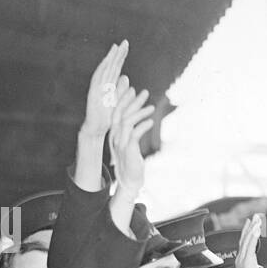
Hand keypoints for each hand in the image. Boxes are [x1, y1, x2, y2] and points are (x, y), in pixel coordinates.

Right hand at [81, 41, 128, 138]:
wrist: (96, 129)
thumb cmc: (106, 117)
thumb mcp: (117, 101)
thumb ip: (120, 89)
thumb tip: (126, 77)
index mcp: (108, 85)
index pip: (116, 68)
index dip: (121, 57)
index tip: (126, 46)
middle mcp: (102, 84)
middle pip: (111, 66)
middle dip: (118, 54)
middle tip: (125, 42)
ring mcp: (97, 88)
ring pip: (105, 70)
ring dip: (110, 58)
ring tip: (117, 47)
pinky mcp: (93, 94)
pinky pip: (98, 79)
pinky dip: (103, 70)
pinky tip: (108, 61)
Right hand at [107, 81, 154, 198]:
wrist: (129, 179)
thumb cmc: (132, 160)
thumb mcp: (130, 142)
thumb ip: (132, 129)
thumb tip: (136, 116)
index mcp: (114, 132)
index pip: (116, 111)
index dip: (122, 99)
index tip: (131, 88)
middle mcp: (115, 135)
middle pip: (120, 112)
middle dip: (132, 100)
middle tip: (143, 92)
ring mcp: (120, 142)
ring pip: (127, 121)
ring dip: (140, 112)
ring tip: (152, 107)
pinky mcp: (128, 149)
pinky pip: (135, 133)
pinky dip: (143, 126)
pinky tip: (151, 121)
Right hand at [233, 214, 265, 267]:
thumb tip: (256, 267)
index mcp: (241, 261)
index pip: (243, 244)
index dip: (246, 233)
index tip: (250, 224)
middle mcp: (241, 258)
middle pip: (245, 239)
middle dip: (250, 227)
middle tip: (254, 217)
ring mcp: (243, 259)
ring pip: (248, 240)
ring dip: (253, 228)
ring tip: (257, 219)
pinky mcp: (247, 261)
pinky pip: (251, 245)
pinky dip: (253, 236)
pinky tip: (256, 229)